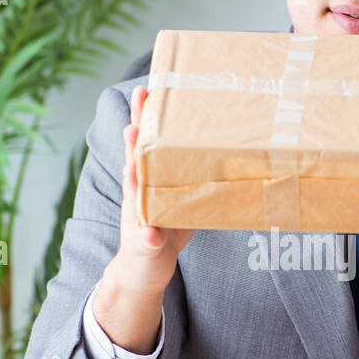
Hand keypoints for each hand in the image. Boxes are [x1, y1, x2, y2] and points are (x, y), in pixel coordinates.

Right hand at [116, 84, 195, 293]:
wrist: (142, 268)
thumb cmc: (164, 228)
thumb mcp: (180, 196)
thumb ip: (194, 174)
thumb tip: (227, 150)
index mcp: (148, 177)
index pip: (146, 141)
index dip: (146, 117)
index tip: (148, 89)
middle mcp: (137, 193)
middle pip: (134, 159)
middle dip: (134, 139)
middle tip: (134, 118)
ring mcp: (136, 217)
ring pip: (133, 194)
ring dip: (132, 179)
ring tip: (132, 162)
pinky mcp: (142, 243)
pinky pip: (144, 238)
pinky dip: (146, 235)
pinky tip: (150, 233)